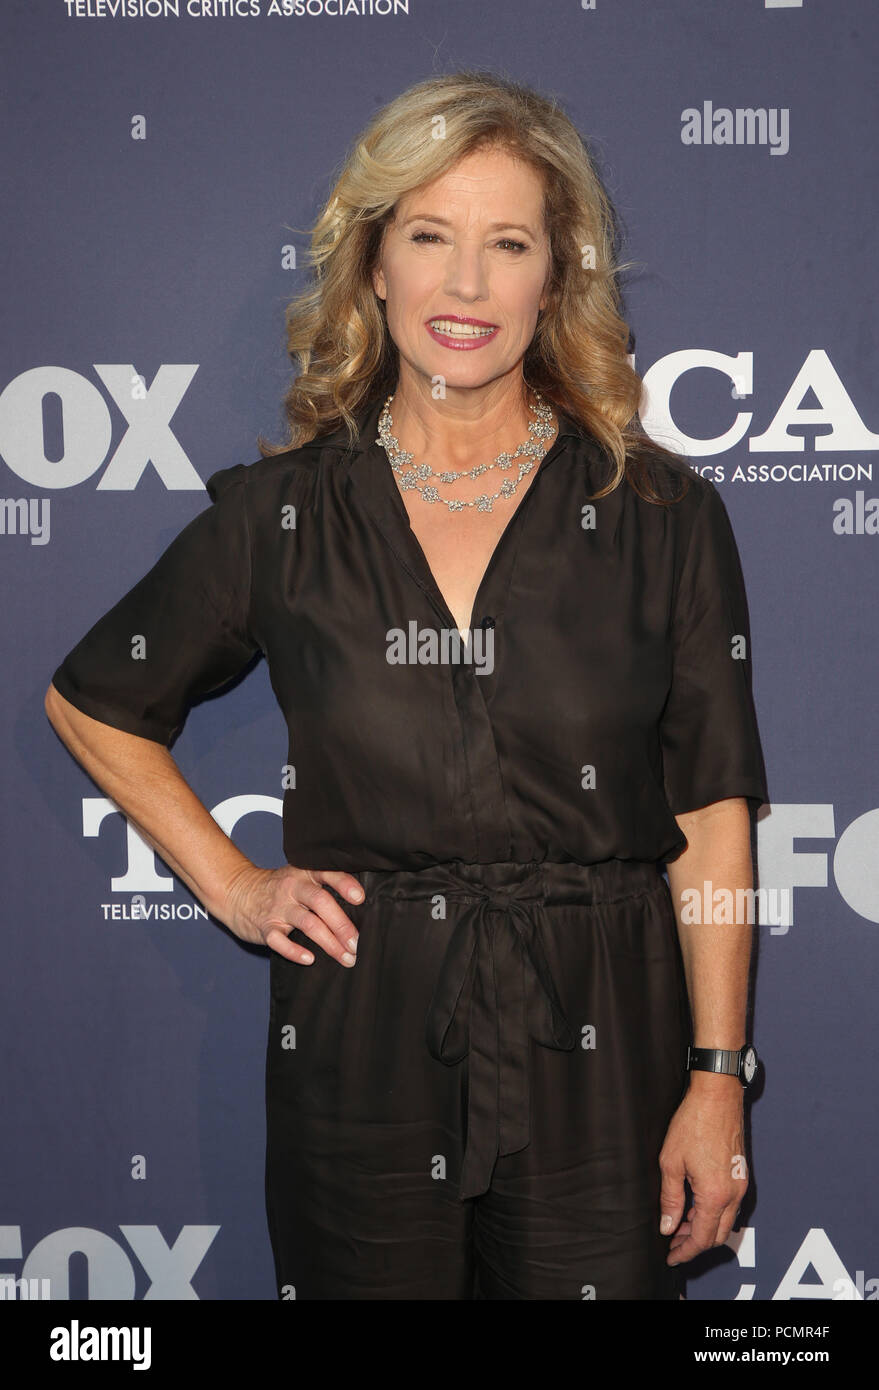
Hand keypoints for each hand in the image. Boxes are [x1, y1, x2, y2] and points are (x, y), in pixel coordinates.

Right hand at [220, 863, 364, 966]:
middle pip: (320, 902)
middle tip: (358, 944)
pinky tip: (309, 959)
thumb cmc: (280, 889)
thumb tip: (362, 910)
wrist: (238, 892)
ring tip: (346, 957)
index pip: (327, 873)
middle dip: (342, 924)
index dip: (344, 884)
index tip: (360, 898)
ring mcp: (278, 907)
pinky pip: (279, 940)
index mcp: (305, 873)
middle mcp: (292, 888)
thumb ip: (325, 887)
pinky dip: (294, 951)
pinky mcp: (265, 927)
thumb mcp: (300, 878)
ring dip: (329, 942)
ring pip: (307, 923)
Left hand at [658, 1078, 747, 1264]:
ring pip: (725, 1221)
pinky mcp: (741, 1174)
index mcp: (715, 1196)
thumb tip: (667, 1226)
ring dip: (704, 1228)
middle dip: (695, 1243)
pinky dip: (713, 1214)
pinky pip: (729, 1206)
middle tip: (672, 1243)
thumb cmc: (692, 1124)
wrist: (717, 1096)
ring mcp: (740, 1184)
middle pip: (717, 1235)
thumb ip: (670, 1199)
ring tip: (679, 1225)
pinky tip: (694, 1207)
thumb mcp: (671, 1162)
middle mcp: (733, 1195)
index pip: (702, 1238)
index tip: (671, 1256)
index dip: (685, 1251)